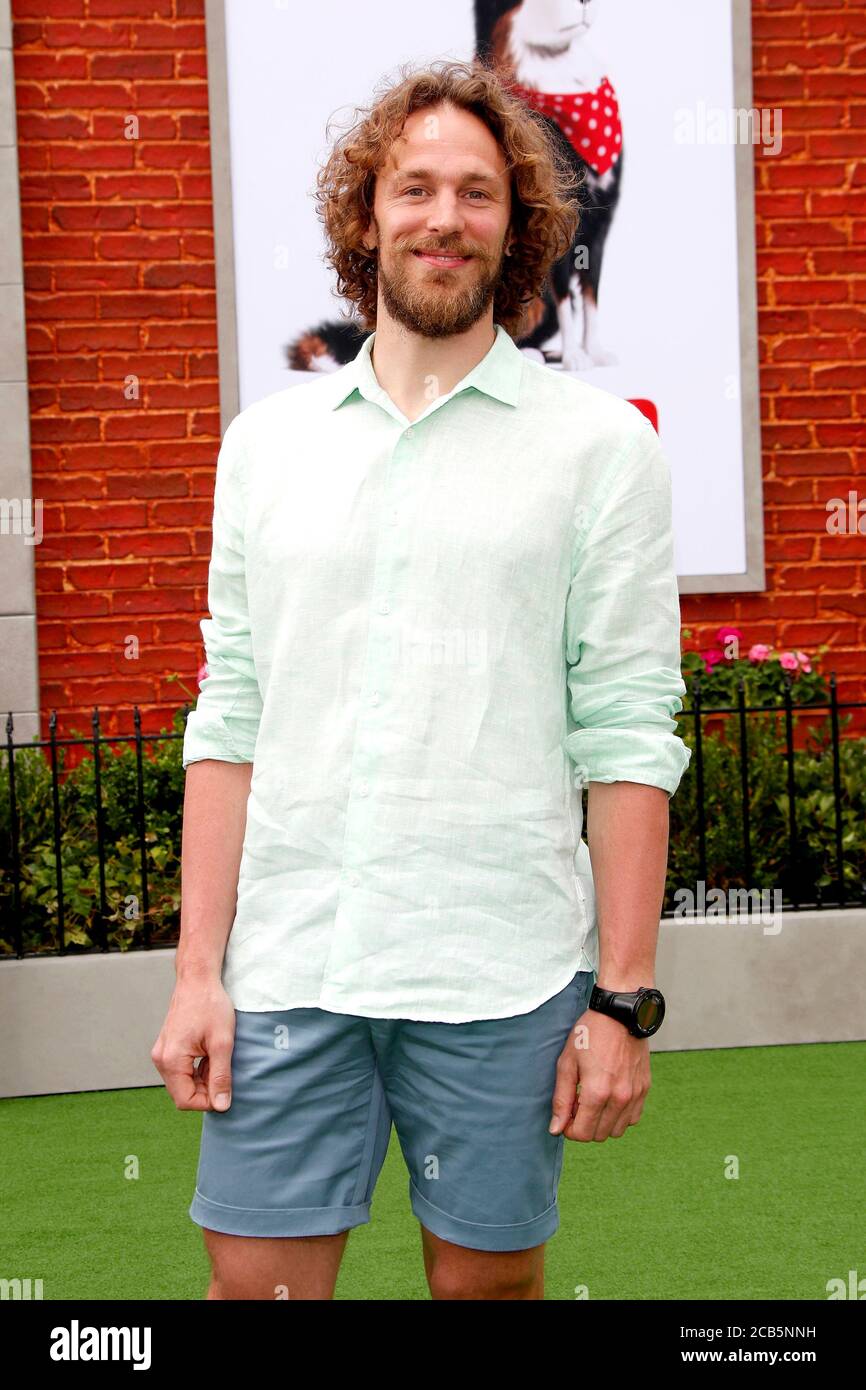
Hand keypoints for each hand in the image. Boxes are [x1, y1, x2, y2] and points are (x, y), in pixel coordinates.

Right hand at [151, 978, 235, 1111]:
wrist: (198, 979)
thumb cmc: (210, 1005)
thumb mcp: (222, 1043)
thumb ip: (220, 1077)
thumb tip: (221, 1106)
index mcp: (171, 1060)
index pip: (185, 1101)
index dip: (208, 1102)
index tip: (226, 1090)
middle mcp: (161, 1059)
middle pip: (182, 1093)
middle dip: (206, 1089)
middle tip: (225, 1070)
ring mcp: (162, 1053)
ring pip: (183, 1082)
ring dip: (203, 1079)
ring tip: (218, 1058)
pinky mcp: (167, 1047)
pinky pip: (181, 1070)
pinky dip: (197, 1069)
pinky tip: (210, 1054)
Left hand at [549, 1007, 650, 1140]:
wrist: (620, 1013)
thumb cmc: (590, 1034)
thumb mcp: (567, 1062)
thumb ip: (562, 1099)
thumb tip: (556, 1129)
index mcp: (597, 1092)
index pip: (583, 1134)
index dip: (570, 1129)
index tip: (567, 1115)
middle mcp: (619, 1098)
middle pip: (599, 1135)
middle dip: (585, 1126)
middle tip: (578, 1104)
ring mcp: (635, 1094)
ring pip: (617, 1130)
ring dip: (603, 1122)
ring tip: (594, 1100)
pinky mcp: (644, 1088)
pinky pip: (632, 1118)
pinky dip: (620, 1115)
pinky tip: (610, 1097)